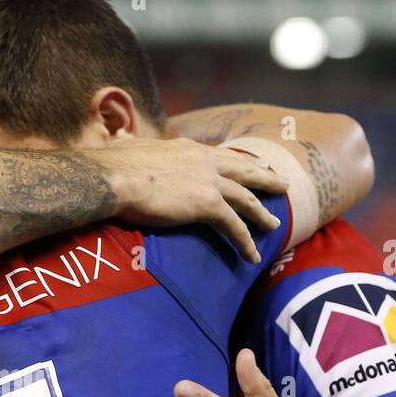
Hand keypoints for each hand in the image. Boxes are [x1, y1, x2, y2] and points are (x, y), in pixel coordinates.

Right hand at [104, 137, 286, 263]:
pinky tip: (253, 256)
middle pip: (243, 170)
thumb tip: (116, 140)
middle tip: (281, 183)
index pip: (219, 156)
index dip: (236, 162)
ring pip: (245, 199)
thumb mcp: (126, 148)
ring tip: (274, 224)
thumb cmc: (114, 166)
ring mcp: (209, 182)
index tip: (250, 165)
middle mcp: (204, 160)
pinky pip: (234, 226)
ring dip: (261, 213)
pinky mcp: (207, 205)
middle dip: (264, 177)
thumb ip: (129, 145)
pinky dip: (245, 241)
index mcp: (187, 148)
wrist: (117, 177)